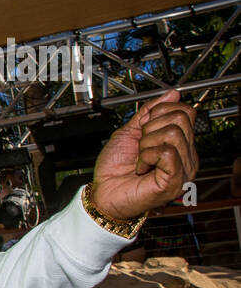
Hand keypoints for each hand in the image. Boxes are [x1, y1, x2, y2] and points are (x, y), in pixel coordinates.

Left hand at [91, 90, 198, 220]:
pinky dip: (147, 156)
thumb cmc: (114, 169)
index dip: (159, 113)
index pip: (185, 111)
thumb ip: (150, 112)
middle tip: (141, 146)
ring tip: (140, 158)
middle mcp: (185, 155)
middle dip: (151, 127)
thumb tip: (172, 94)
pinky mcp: (175, 180)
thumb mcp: (129, 131)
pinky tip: (142, 167)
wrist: (103, 192)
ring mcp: (183, 168)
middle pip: (181, 118)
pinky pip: (167, 152)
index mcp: (178, 143)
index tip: (143, 129)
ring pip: (173, 133)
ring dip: (147, 144)